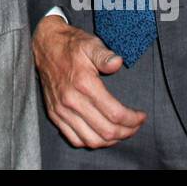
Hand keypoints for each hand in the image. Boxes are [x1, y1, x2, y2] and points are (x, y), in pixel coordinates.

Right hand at [32, 15, 145, 147]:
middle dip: (127, 132)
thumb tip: (118, 62)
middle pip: (106, 131)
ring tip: (121, 132)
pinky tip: (101, 134)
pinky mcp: (54, 114)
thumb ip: (105, 55)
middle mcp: (71, 100)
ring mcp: (61, 110)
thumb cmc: (71, 45)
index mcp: (84, 84)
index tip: (141, 116)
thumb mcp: (90, 44)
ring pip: (91, 140)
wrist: (45, 46)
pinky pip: (74, 139)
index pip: (115, 114)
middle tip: (135, 125)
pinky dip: (91, 142)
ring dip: (111, 141)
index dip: (133, 119)